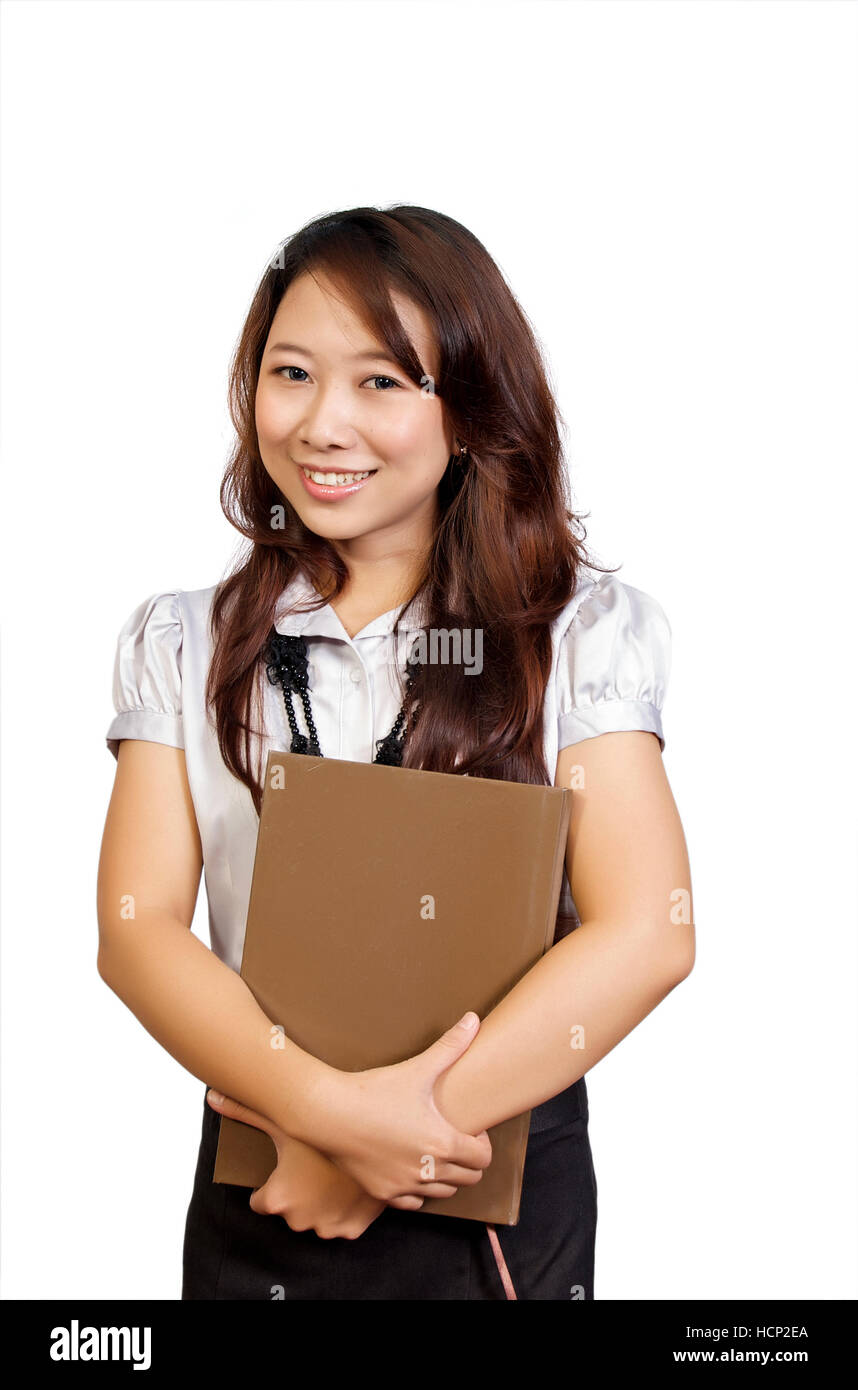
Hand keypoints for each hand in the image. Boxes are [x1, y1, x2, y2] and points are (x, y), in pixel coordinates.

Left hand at [206, 1090, 385, 1239]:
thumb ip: (244, 1112)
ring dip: (322, 1204)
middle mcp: (299, 1220)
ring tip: (333, 1174)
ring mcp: (328, 1228)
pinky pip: (343, 1226)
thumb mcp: (283, 1120)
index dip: (272, 1184)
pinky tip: (350, 1187)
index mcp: (277, 1200)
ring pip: (317, 1219)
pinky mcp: (352, 1230)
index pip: (261, 1202)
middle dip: (299, 1193)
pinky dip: (346, 1212)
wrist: (374, 1137)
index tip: (287, 1167)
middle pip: (290, 1210)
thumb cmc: (323, 1130)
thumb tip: (211, 1095)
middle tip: (313, 1165)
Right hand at [318, 1011, 492, 1209]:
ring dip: (445, 1176)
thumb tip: (473, 1019)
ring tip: (432, 1151)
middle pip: (468, 1179)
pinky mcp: (384, 1194)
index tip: (469, 1128)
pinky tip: (409, 1167)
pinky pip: (413, 1203)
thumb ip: (450, 1046)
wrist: (329, 1113)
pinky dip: (417, 1190)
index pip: (483, 1158)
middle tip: (453, 1138)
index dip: (482, 1143)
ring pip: (442, 1193)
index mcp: (443, 1142)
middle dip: (468, 1161)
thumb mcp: (418, 1068)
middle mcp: (428, 1171)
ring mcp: (405, 1186)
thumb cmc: (375, 1090)